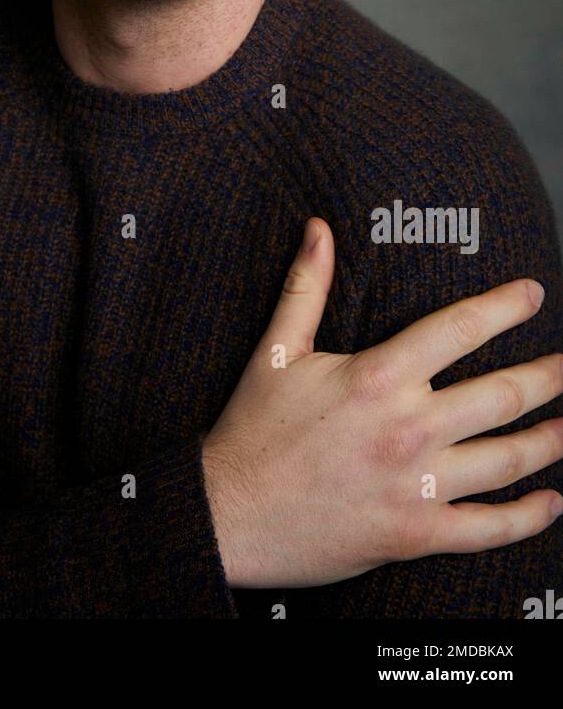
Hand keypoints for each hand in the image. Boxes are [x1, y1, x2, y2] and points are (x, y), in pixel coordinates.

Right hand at [202, 217, 562, 587]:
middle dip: (549, 376)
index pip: (459, 329)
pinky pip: (488, 528)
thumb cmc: (253, 429)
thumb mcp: (278, 350)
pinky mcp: (416, 534)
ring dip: (551, 441)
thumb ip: (305, 286)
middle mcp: (407, 427)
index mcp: (377, 377)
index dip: (504, 307)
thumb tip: (318, 228)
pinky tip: (552, 502)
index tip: (534, 294)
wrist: (231, 514)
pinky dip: (528, 517)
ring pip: (507, 460)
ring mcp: (416, 484)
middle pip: (502, 395)